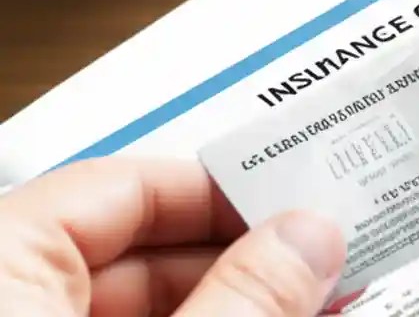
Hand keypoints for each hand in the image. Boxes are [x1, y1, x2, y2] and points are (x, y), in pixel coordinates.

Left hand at [0, 157, 346, 315]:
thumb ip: (241, 300)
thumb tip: (308, 239)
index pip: (118, 186)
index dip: (219, 190)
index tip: (292, 205)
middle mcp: (3, 298)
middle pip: (130, 251)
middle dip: (237, 259)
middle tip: (316, 267)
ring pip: (134, 308)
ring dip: (228, 303)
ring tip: (306, 304)